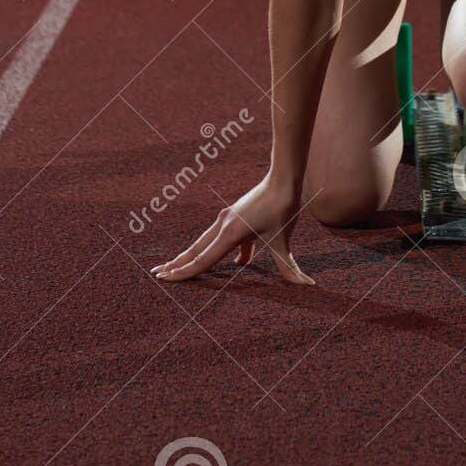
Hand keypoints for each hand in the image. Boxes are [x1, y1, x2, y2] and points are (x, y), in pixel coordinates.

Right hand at [151, 175, 313, 285]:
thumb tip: (308, 286)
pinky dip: (220, 251)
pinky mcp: (235, 217)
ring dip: (191, 256)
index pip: (202, 259)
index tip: (165, 279)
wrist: (283, 179)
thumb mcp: (284, 240)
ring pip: (204, 243)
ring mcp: (227, 219)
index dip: (184, 272)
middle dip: (177, 264)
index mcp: (230, 233)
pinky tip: (239, 262)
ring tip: (178, 267)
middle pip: (195, 250)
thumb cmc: (283, 207)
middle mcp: (223, 225)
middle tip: (157, 274)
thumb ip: (289, 267)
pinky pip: (222, 238)